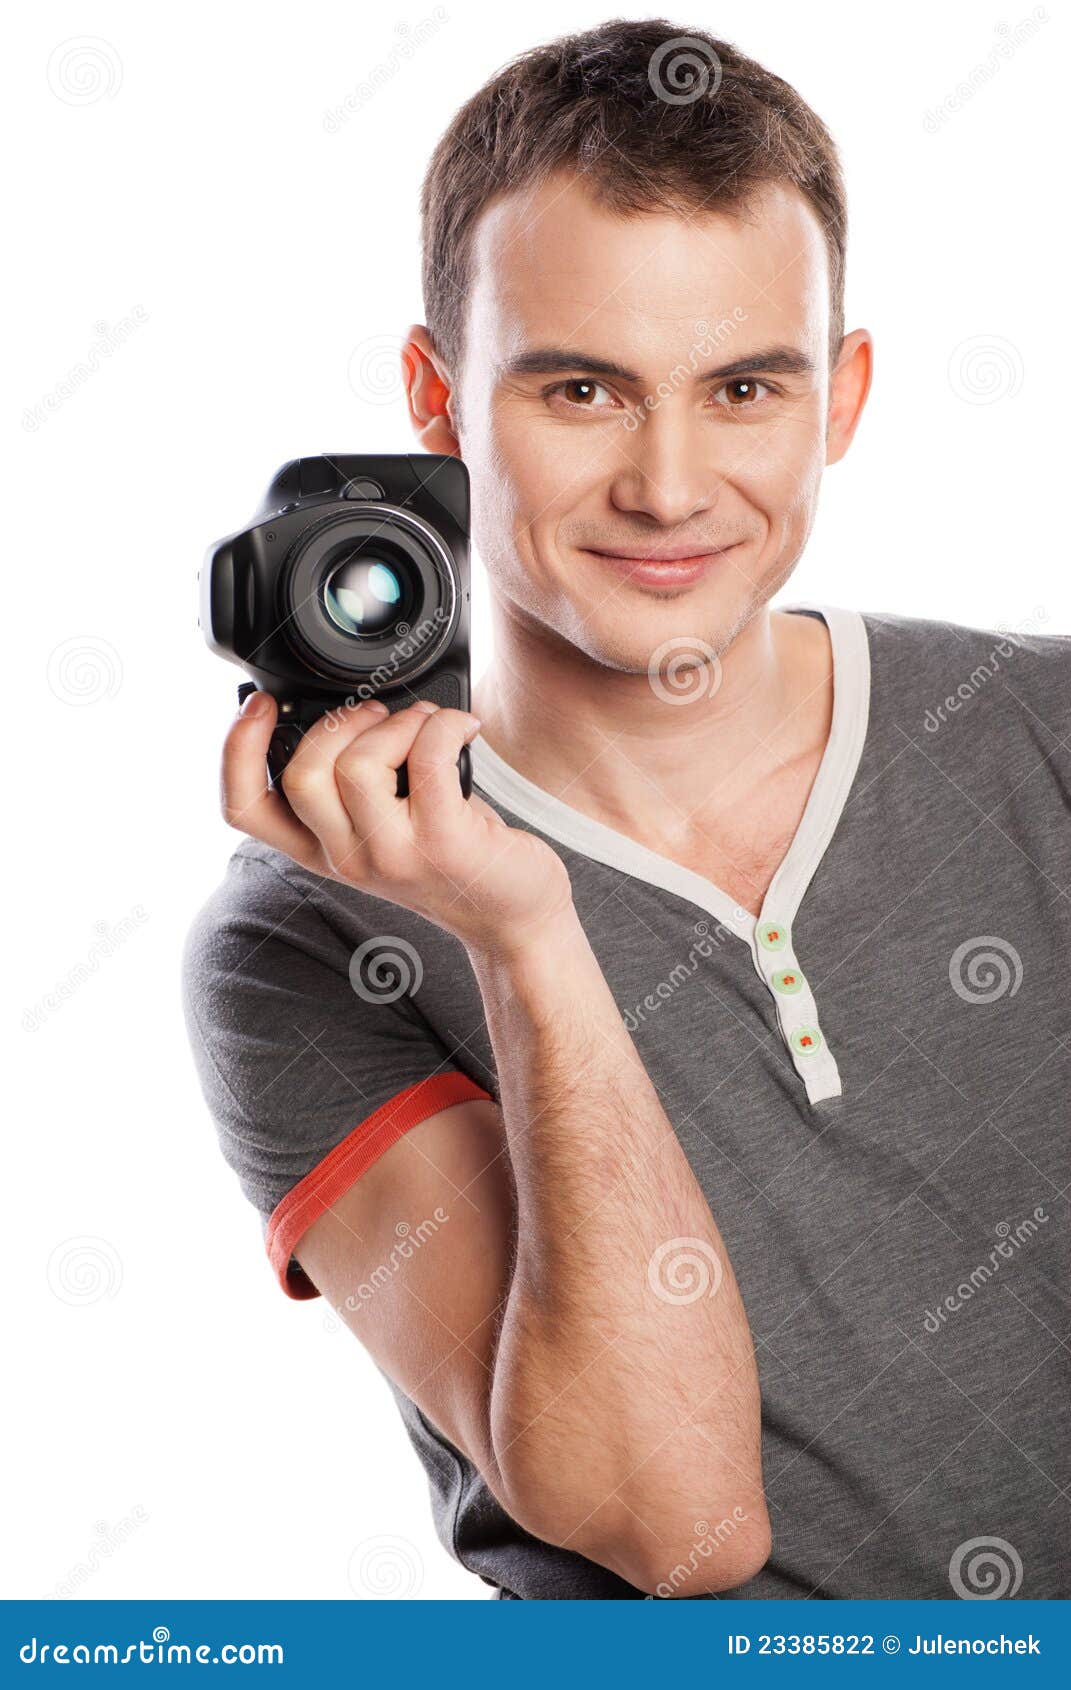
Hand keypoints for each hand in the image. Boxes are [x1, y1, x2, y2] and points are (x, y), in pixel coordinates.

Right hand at [220, 692, 575, 953]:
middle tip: (381, 716)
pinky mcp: (444, 842)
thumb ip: (350, 787)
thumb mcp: (382, 830)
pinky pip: (428, 756)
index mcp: (321, 851)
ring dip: (398, 722)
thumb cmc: (452, 859)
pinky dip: (446, 724)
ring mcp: (393, 855)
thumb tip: (345, 706)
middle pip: (301, 774)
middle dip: (339, 722)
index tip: (259, 704)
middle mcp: (348, 859)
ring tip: (428, 725)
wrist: (513, 918)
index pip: (244, 809)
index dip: (235, 750)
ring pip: (357, 764)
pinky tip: (464, 729)